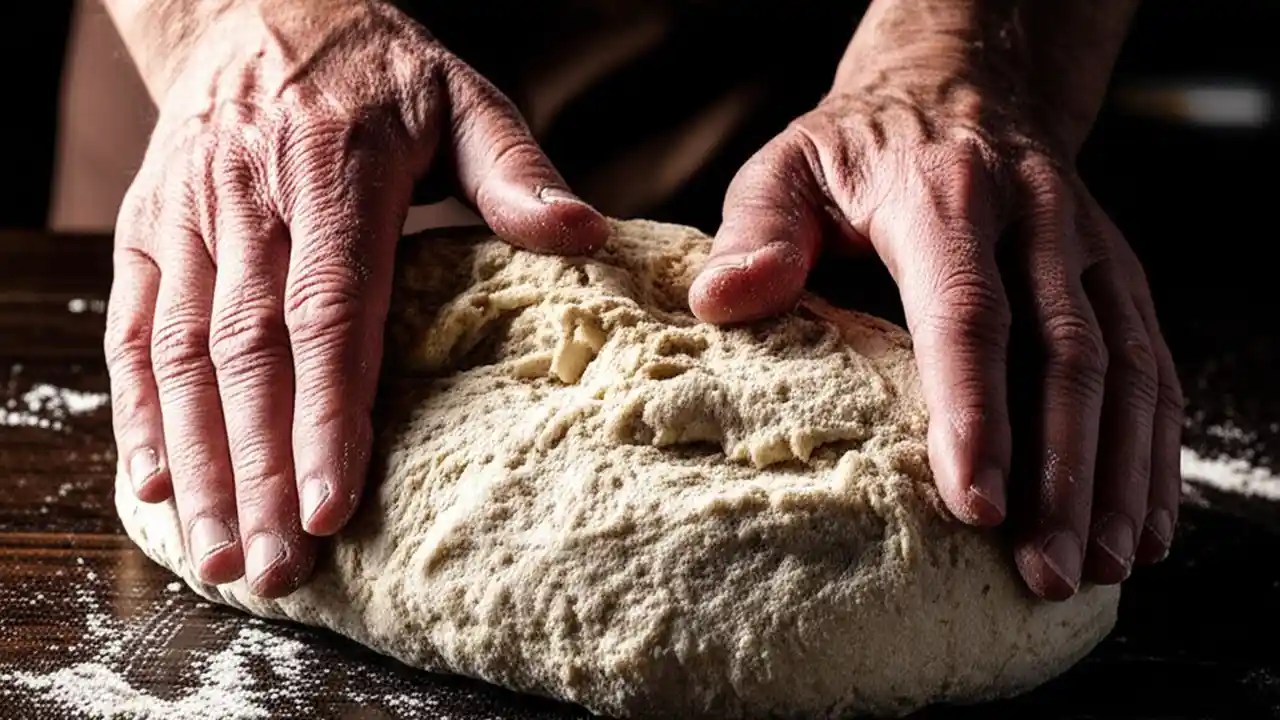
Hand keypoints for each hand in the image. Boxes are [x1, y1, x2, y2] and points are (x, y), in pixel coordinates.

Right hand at [104, 0, 606, 596]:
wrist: (254, 8)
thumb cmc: (374, 69)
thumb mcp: (459, 95)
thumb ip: (514, 168)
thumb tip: (584, 234)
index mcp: (333, 172)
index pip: (328, 311)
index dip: (328, 413)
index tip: (337, 505)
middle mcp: (247, 201)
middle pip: (248, 355)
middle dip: (263, 471)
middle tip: (283, 569)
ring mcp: (187, 220)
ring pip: (182, 357)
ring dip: (203, 465)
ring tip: (226, 557)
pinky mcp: (148, 233)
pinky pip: (134, 332)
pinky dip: (142, 413)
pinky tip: (158, 487)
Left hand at [689, 67, 1183, 599]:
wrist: (961, 86)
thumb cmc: (858, 148)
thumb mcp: (788, 166)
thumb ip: (757, 231)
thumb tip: (723, 302)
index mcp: (944, 195)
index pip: (968, 312)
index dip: (976, 411)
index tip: (977, 505)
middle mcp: (1036, 219)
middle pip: (1066, 355)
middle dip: (1063, 472)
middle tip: (1042, 570)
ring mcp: (1089, 248)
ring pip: (1128, 367)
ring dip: (1119, 474)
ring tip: (1098, 566)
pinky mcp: (1119, 276)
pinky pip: (1156, 364)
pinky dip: (1157, 448)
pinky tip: (1145, 521)